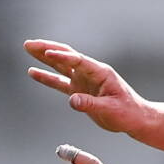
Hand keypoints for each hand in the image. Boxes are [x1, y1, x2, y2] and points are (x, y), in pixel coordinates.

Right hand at [24, 39, 151, 136]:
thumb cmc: (127, 112)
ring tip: (28, 49)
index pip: (78, 61)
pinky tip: (33, 72)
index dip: (62, 56)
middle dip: (47, 49)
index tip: (47, 53)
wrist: (134, 118)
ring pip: (60, 66)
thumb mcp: (111, 110)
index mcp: (100, 72)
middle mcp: (90, 73)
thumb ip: (90, 104)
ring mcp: (83, 80)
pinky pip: (60, 82)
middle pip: (65, 56)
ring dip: (44, 58)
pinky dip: (47, 77)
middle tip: (29, 44)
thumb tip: (72, 100)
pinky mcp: (79, 91)